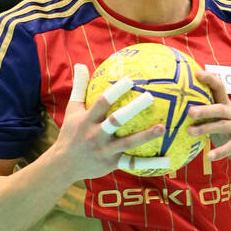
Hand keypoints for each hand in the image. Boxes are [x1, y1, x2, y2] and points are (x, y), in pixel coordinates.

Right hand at [52, 64, 165, 181]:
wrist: (63, 165)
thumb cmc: (70, 133)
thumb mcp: (72, 110)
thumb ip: (80, 87)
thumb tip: (81, 65)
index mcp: (87, 120)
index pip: (102, 102)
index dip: (115, 91)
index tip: (130, 79)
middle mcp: (96, 135)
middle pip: (116, 121)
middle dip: (133, 109)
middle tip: (151, 96)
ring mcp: (105, 150)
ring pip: (127, 143)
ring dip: (146, 136)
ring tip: (163, 127)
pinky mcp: (111, 163)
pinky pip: (132, 163)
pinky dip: (149, 163)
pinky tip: (167, 159)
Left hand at [188, 69, 230, 169]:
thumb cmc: (227, 135)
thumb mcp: (215, 122)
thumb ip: (203, 115)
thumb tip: (176, 107)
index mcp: (225, 106)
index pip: (219, 88)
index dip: (209, 79)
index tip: (196, 73)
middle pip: (220, 108)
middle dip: (205, 109)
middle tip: (189, 111)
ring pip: (223, 125)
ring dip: (206, 128)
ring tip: (190, 132)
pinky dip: (220, 151)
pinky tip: (209, 156)